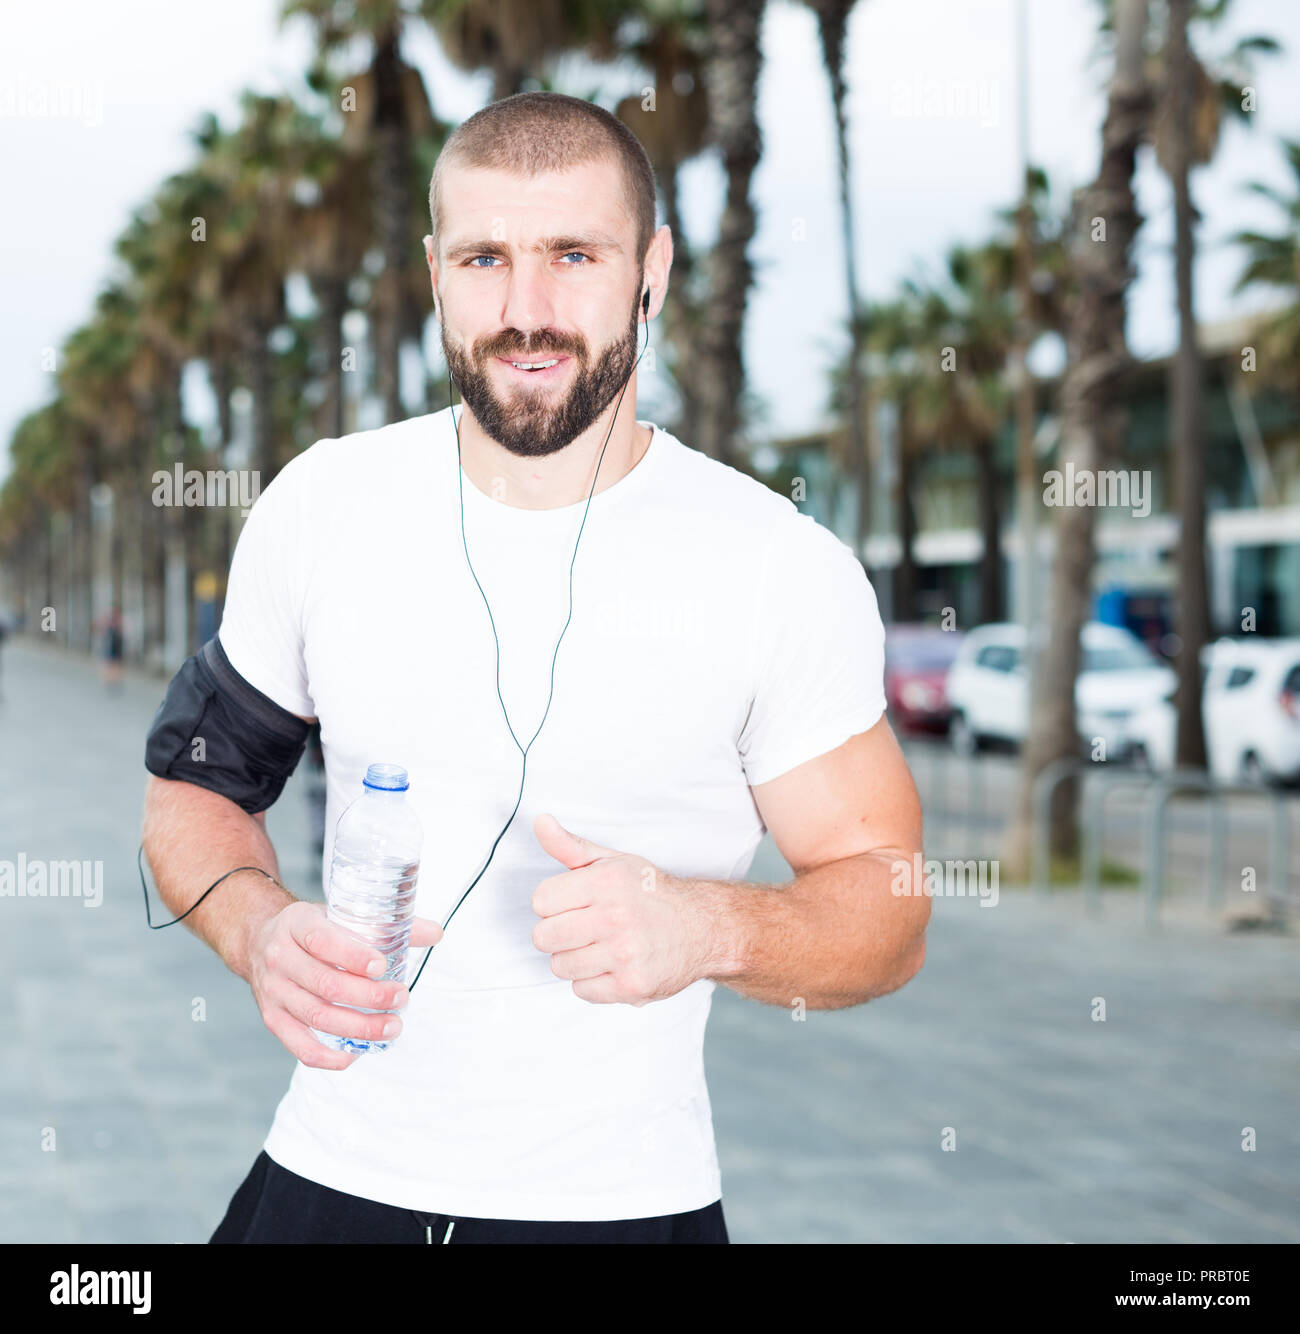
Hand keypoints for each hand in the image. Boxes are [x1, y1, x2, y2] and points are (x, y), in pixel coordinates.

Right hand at [248, 900, 442, 1068]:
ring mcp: (273, 992)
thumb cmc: (312, 929)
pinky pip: (299, 1046)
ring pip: (316, 1016)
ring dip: (358, 1027)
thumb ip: (387, 924)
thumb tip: (435, 932)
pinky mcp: (272, 1019)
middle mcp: (280, 958)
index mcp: (296, 924)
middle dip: (369, 996)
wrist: (258, 940)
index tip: (383, 966)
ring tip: (392, 1027)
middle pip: (325, 984)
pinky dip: (329, 1056)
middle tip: (402, 998)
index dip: (354, 956)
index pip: (322, 940)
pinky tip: (357, 1053)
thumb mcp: (339, 914)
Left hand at [530, 813, 714, 1005]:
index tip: (573, 903)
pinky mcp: (631, 986)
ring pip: (560, 966)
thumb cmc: (652, 893)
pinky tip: (612, 964)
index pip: (540, 901)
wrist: (703, 927)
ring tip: (599, 946)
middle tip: (583, 927)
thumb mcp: (613, 862)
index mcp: (606, 882)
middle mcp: (615, 917)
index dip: (554, 903)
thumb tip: (540, 822)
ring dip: (574, 958)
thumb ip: (570, 846)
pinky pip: (581, 990)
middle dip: (558, 933)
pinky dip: (593, 981)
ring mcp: (624, 955)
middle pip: (543, 937)